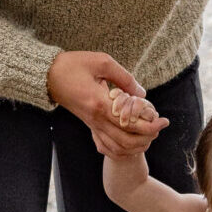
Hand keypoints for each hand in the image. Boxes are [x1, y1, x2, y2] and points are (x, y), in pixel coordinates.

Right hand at [47, 50, 168, 154]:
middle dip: (147, 137)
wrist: (48, 76)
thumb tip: (142, 93)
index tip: (163, 120)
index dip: (150, 125)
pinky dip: (121, 149)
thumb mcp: (102, 62)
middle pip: (126, 140)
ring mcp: (91, 125)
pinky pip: (106, 147)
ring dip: (136, 145)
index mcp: (100, 103)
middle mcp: (96, 119)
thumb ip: (125, 77)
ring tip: (149, 134)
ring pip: (117, 147)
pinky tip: (131, 141)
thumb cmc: (74, 65)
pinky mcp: (88, 126)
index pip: (130, 123)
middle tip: (160, 126)